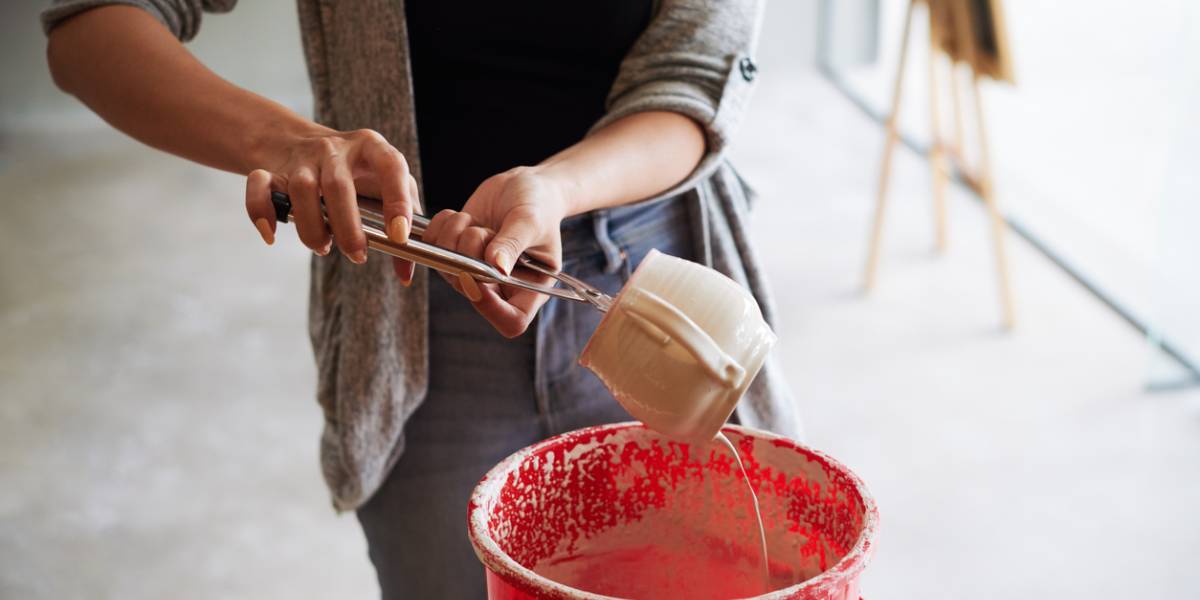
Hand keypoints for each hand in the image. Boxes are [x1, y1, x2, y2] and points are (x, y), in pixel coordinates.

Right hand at [243, 127, 419, 283]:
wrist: (300, 143)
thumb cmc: (357, 172)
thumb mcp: (389, 188)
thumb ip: (405, 227)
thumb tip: (405, 275)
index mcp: (372, 147)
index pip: (391, 166)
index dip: (397, 201)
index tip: (399, 236)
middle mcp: (336, 149)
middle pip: (337, 185)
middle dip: (348, 227)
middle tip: (357, 255)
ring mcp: (302, 158)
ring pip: (300, 189)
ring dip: (311, 226)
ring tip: (323, 246)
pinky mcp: (273, 170)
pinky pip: (259, 185)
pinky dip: (260, 211)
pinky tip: (272, 234)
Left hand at [422, 167, 568, 336]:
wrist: (523, 186)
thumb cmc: (539, 205)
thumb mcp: (531, 221)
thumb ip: (513, 243)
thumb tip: (496, 267)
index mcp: (529, 288)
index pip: (511, 321)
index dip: (491, 308)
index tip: (478, 278)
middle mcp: (501, 287)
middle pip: (470, 292)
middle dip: (468, 257)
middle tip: (481, 230)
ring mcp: (475, 272)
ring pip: (448, 269)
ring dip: (454, 239)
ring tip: (475, 221)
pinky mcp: (456, 254)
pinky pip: (433, 250)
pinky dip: (441, 229)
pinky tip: (460, 216)